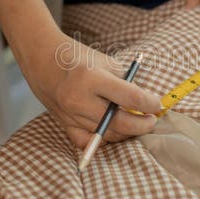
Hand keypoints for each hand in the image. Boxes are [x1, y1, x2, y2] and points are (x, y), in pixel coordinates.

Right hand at [19, 29, 161, 149]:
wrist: (41, 59)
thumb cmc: (77, 57)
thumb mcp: (105, 61)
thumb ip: (126, 82)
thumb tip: (146, 102)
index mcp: (92, 77)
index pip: (130, 97)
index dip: (150, 103)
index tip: (158, 104)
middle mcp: (79, 99)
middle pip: (120, 123)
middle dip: (142, 124)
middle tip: (152, 120)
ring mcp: (70, 115)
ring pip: (107, 135)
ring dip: (126, 133)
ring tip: (136, 123)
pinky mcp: (63, 124)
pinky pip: (88, 142)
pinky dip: (104, 140)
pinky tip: (113, 131)